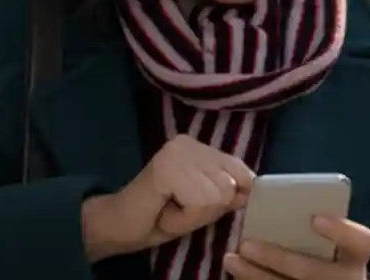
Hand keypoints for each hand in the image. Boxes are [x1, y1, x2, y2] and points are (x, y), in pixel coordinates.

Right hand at [81, 135, 253, 259]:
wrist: (116, 227)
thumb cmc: (160, 217)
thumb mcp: (204, 205)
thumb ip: (227, 193)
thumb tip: (252, 187)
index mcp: (200, 147)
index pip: (241, 171)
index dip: (227, 197)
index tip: (193, 204)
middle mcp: (189, 142)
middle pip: (231, 186)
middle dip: (208, 210)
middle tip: (178, 208)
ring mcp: (177, 151)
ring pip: (217, 196)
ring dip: (195, 216)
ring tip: (171, 209)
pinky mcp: (167, 166)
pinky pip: (199, 203)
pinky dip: (185, 218)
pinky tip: (164, 210)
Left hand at [223, 215, 369, 278]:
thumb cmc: (325, 255)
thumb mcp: (330, 242)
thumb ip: (312, 227)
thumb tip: (271, 202)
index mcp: (355, 256)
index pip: (362, 242)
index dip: (341, 231)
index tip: (315, 218)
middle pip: (313, 273)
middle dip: (277, 259)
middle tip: (247, 244)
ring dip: (255, 275)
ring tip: (231, 259)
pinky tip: (237, 273)